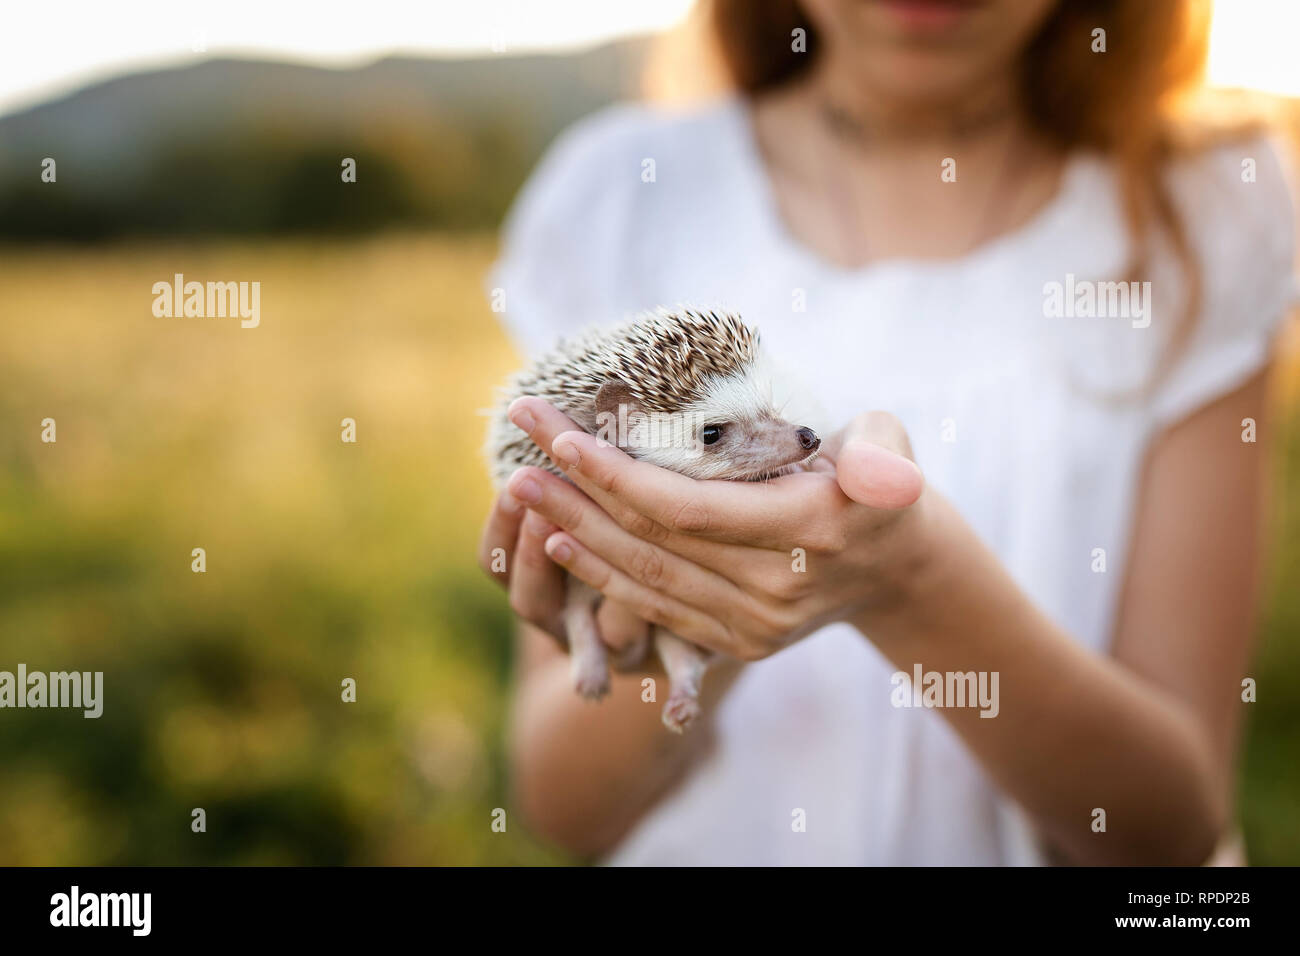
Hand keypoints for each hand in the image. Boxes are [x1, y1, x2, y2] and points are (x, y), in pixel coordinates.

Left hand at [501, 397, 932, 661]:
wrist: (897, 568)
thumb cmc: (882, 484)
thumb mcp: (893, 452)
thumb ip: (884, 459)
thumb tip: (885, 478)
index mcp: (808, 534)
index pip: (688, 508)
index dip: (618, 476)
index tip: (562, 435)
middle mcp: (776, 592)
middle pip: (652, 542)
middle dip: (577, 492)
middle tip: (519, 446)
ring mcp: (756, 627)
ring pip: (644, 579)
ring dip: (574, 534)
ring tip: (521, 488)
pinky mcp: (740, 644)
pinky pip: (657, 608)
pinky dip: (603, 577)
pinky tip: (556, 542)